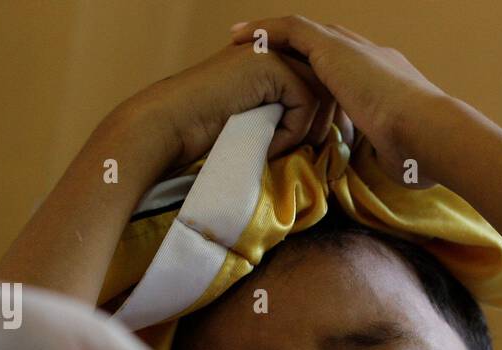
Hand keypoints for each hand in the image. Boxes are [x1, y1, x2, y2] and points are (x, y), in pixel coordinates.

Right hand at [111, 40, 352, 174]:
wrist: (174, 123)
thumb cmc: (209, 129)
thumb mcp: (257, 116)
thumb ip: (285, 110)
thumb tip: (326, 127)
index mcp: (271, 55)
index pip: (317, 79)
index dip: (322, 115)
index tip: (314, 147)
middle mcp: (274, 46)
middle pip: (325, 83)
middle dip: (323, 122)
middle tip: (310, 152)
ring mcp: (271, 50)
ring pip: (320, 93)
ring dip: (307, 130)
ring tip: (282, 149)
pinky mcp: (270, 64)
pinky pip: (305, 102)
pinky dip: (292, 131)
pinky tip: (268, 145)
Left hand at [229, 16, 448, 185]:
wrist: (428, 131)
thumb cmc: (422, 153)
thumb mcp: (397, 151)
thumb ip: (383, 150)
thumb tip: (380, 165)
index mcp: (387, 80)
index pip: (350, 70)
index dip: (322, 74)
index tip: (300, 85)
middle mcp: (370, 57)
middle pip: (324, 45)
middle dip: (293, 49)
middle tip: (263, 56)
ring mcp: (353, 49)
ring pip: (303, 32)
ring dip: (270, 34)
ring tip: (240, 40)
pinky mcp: (334, 49)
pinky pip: (291, 30)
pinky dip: (266, 30)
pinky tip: (243, 36)